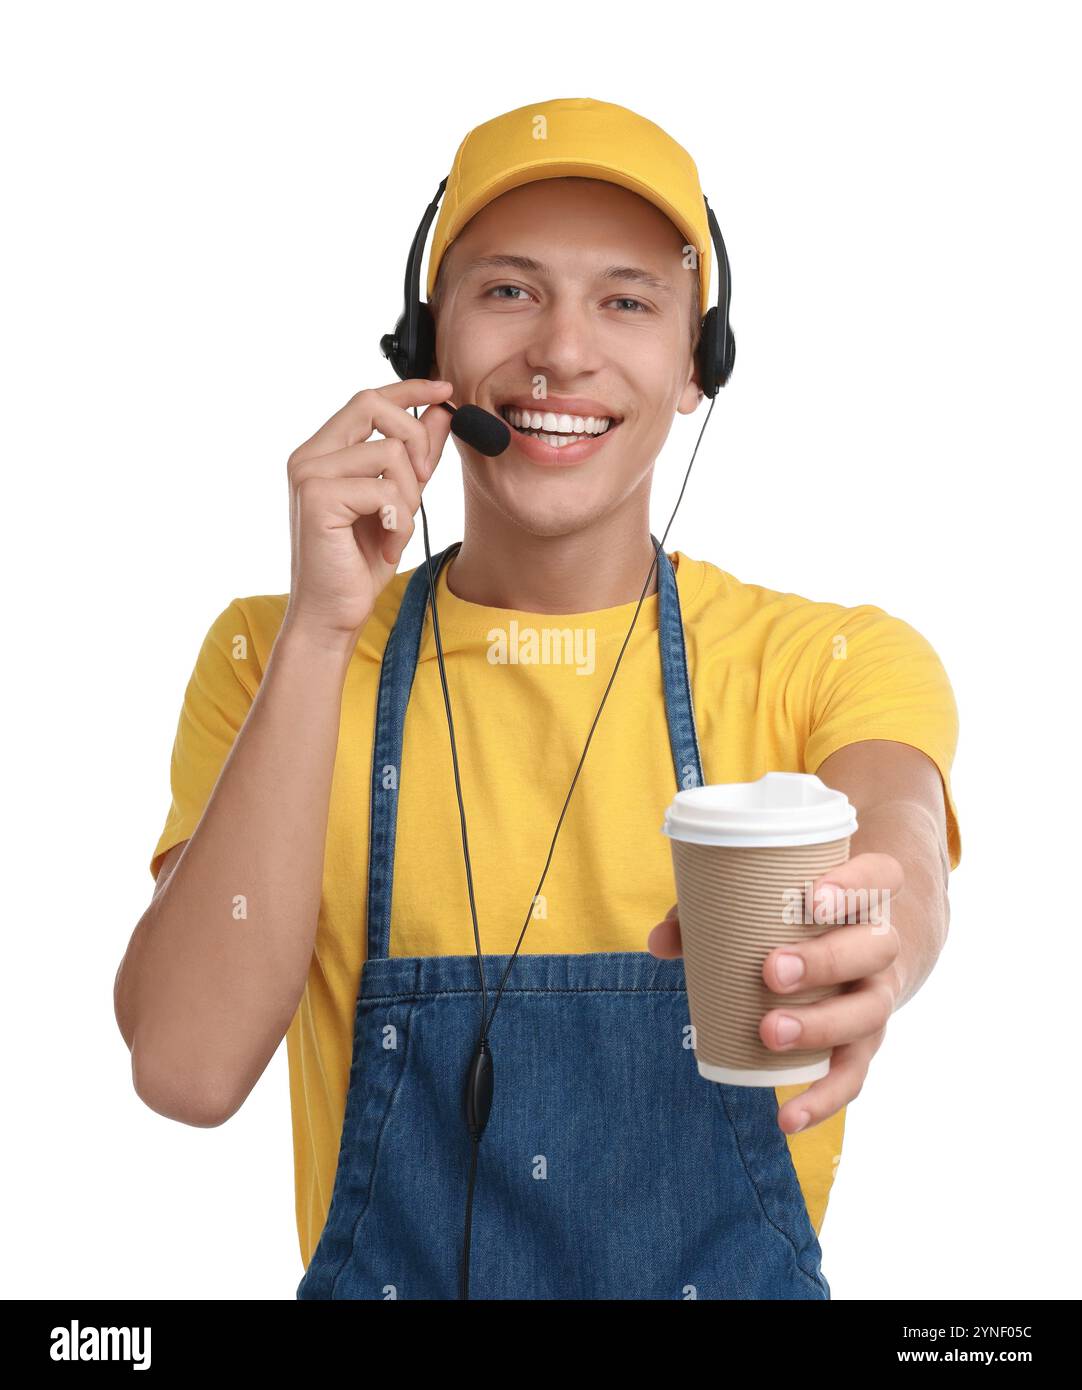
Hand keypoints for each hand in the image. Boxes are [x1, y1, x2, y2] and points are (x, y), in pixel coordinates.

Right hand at [283, 379, 453, 644]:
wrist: (333, 613)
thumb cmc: (359, 562)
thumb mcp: (398, 501)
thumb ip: (416, 458)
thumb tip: (441, 412)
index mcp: (322, 452)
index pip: (368, 400)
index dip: (409, 388)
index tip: (445, 389)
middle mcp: (309, 456)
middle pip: (375, 407)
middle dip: (415, 441)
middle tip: (422, 484)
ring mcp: (309, 475)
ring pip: (390, 454)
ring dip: (409, 497)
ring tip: (395, 529)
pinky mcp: (318, 498)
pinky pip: (385, 490)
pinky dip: (399, 521)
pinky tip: (386, 545)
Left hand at [647, 853, 904, 1133]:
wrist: (851, 953)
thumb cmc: (794, 918)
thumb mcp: (760, 904)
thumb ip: (709, 913)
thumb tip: (658, 942)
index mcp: (863, 897)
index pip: (880, 878)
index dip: (854, 886)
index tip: (813, 898)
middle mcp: (880, 946)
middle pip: (875, 948)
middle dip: (825, 960)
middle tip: (772, 971)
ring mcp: (876, 996)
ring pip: (869, 1011)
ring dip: (821, 1025)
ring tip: (770, 1031)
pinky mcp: (863, 1043)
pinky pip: (852, 1075)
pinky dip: (822, 1099)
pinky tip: (787, 1118)